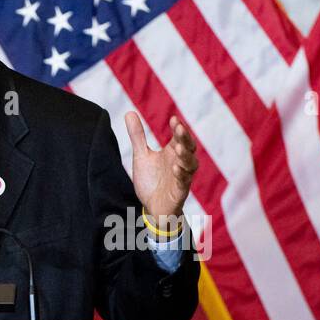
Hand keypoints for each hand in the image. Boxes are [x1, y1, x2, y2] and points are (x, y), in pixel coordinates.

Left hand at [124, 112, 197, 226]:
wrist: (152, 207)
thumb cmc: (152, 180)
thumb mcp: (142, 155)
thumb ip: (138, 136)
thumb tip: (129, 112)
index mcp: (173, 152)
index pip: (180, 137)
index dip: (179, 128)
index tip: (173, 119)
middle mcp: (180, 163)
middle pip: (188, 148)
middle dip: (185, 138)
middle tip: (179, 128)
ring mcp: (181, 178)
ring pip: (190, 165)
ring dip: (186, 156)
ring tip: (179, 148)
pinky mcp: (179, 192)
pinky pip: (184, 183)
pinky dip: (181, 175)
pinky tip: (176, 167)